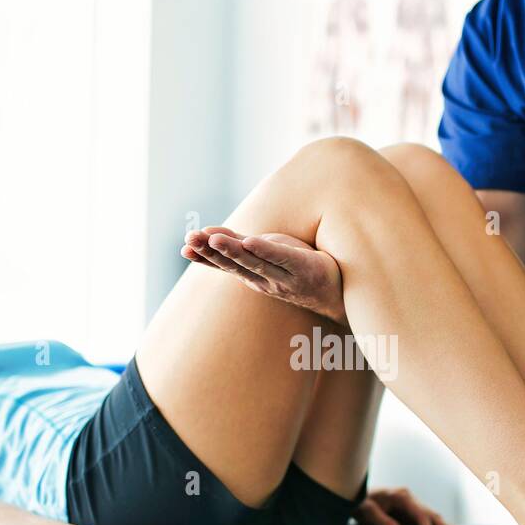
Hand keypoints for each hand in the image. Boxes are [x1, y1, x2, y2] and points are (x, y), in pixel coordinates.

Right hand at [182, 226, 347, 324]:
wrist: (339, 290)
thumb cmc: (299, 268)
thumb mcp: (265, 255)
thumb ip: (240, 245)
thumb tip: (210, 234)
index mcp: (253, 275)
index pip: (225, 265)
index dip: (204, 257)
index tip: (185, 248)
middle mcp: (265, 279)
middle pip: (234, 264)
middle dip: (211, 252)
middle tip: (191, 240)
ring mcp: (284, 276)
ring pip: (254, 262)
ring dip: (232, 251)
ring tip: (214, 239)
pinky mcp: (304, 268)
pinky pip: (282, 259)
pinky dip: (265, 251)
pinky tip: (251, 242)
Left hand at [355, 487, 465, 524]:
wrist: (357, 495)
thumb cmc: (360, 502)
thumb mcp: (367, 512)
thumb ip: (384, 523)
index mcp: (402, 496)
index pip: (420, 514)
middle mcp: (412, 499)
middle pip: (433, 515)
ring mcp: (414, 506)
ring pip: (435, 518)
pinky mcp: (413, 514)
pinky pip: (431, 522)